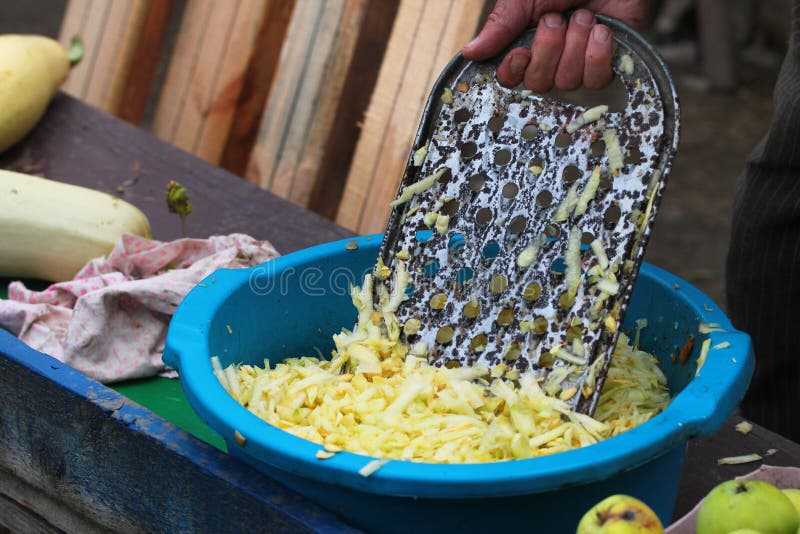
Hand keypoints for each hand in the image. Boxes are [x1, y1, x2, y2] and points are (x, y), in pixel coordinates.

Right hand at [462, 0, 648, 91]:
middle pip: (539, 84)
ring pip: (568, 82)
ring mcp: (580, 64)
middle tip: (557, 18)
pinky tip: (602, 31)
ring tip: (583, 16)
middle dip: (549, 49)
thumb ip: (500, 25)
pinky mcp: (610, 64)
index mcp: (527, 42)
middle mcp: (552, 59)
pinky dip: (598, 55)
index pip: (511, 79)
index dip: (515, 71)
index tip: (520, 52)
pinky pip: (598, 81)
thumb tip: (469, 52)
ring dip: (575, 45)